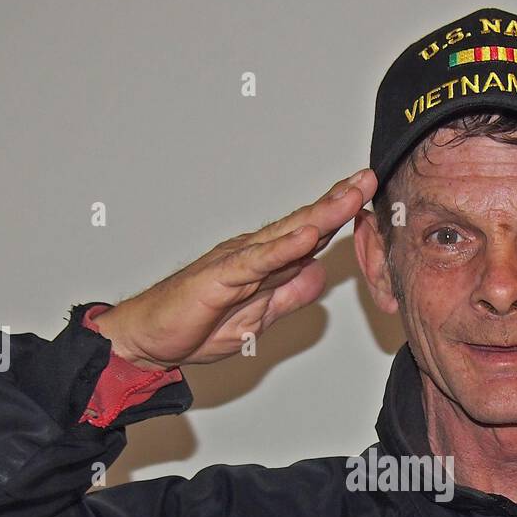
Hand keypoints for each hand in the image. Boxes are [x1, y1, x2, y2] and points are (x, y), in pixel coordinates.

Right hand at [94, 168, 377, 368]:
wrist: (149, 338)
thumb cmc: (195, 325)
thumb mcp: (258, 318)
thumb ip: (289, 295)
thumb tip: (318, 274)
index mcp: (262, 263)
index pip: (307, 235)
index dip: (338, 215)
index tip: (366, 195)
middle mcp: (251, 254)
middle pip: (302, 224)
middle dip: (337, 201)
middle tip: (368, 177)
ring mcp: (236, 263)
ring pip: (285, 236)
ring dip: (320, 215)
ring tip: (350, 196)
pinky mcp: (219, 278)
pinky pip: (256, 263)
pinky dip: (282, 249)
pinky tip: (306, 237)